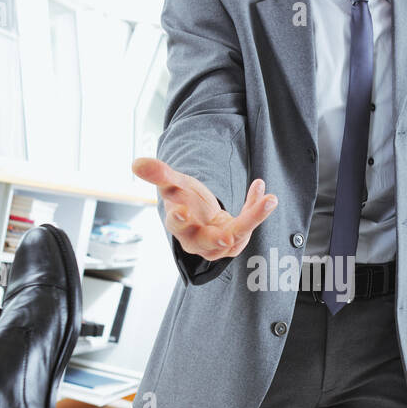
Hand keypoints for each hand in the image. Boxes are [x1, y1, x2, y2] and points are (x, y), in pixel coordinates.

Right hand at [132, 157, 277, 261]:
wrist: (200, 216)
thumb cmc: (184, 200)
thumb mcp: (173, 184)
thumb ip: (159, 174)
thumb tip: (136, 163)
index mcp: (180, 227)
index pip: (177, 226)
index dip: (179, 220)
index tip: (183, 213)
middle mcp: (199, 240)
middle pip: (211, 242)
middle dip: (221, 238)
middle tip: (229, 235)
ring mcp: (220, 244)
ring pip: (238, 234)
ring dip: (254, 217)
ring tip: (270, 199)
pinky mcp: (236, 240)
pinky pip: (248, 223)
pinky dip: (256, 206)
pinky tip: (259, 186)